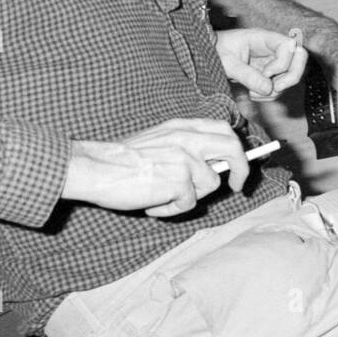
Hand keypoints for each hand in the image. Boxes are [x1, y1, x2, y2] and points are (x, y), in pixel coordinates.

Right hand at [63, 118, 248, 217]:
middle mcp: (187, 138)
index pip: (224, 129)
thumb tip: (212, 166)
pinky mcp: (180, 180)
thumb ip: (185, 147)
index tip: (239, 167)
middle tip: (236, 186)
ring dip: (190, 196)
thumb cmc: (121, 161)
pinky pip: (189, 203)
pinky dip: (171, 209)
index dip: (237, 149)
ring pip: (210, 184)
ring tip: (161, 196)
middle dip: (241, 169)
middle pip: (233, 148)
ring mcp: (185, 158)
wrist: (96, 168)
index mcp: (182, 127)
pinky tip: (152, 204)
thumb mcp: (159, 142)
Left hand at [216, 28, 307, 100]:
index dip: (283, 62)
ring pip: (291, 75)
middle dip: (291, 77)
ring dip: (277, 89)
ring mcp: (272, 61)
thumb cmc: (214, 51)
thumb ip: (247, 75)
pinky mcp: (268, 74)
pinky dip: (270, 95)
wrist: (206, 56)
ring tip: (254, 93)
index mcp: (263, 38)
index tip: (266, 73)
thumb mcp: (227, 63)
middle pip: (300, 58)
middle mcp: (271, 48)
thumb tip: (268, 88)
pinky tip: (254, 94)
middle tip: (274, 88)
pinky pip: (280, 86)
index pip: (289, 45)